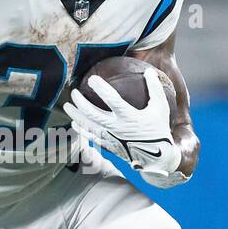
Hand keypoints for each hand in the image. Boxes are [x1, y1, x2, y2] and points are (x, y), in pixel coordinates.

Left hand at [63, 68, 182, 180]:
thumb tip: (150, 71)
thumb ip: (155, 89)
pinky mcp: (109, 146)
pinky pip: (91, 137)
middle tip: (74, 92)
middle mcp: (118, 128)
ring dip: (76, 116)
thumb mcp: (161, 108)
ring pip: (89, 126)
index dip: (101, 89)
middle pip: (94, 114)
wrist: (158, 157)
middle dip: (81, 102)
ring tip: (67, 106)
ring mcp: (112, 139)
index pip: (112, 100)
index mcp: (130, 117)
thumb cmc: (159, 129)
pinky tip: (74, 123)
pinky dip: (82, 130)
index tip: (92, 79)